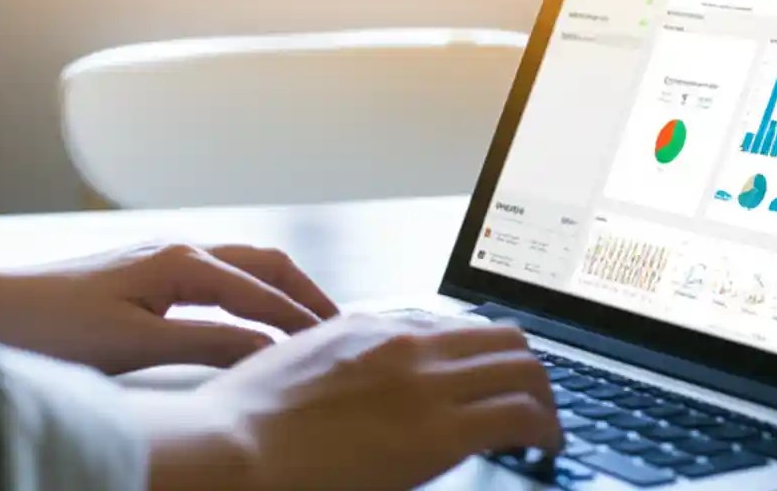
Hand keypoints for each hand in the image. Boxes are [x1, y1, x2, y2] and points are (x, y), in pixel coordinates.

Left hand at [0, 242, 337, 372]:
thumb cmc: (54, 324)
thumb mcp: (137, 342)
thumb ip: (209, 344)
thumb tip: (270, 351)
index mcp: (184, 263)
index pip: (263, 291)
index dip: (302, 319)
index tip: (338, 342)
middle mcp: (181, 249)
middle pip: (265, 263)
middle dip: (305, 292)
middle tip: (340, 324)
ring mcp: (163, 257)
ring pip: (243, 265)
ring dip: (280, 288)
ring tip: (308, 318)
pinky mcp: (147, 272)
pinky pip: (219, 274)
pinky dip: (250, 291)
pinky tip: (250, 312)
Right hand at [137, 314, 561, 490]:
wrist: (230, 450)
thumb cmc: (246, 422)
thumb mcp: (298, 367)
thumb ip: (344, 366)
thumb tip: (361, 386)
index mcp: (374, 327)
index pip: (454, 327)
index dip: (482, 353)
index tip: (488, 374)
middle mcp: (410, 344)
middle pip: (501, 336)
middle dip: (526, 365)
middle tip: (533, 397)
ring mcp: (428, 382)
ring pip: (523, 367)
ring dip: (542, 394)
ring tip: (545, 424)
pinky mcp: (441, 430)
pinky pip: (519, 415)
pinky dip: (544, 428)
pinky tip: (544, 446)